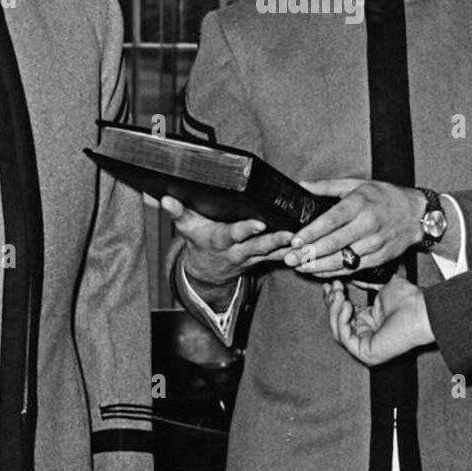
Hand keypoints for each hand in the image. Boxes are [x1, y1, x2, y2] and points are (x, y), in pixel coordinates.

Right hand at [161, 195, 294, 288]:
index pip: (233, 234)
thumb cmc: (199, 241)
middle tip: (289, 234)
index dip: (246, 229)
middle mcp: (236, 250)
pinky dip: (292, 253)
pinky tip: (307, 248)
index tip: (259, 222)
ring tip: (303, 241)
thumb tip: (164, 198)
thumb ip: (178, 212)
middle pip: (257, 246)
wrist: (206, 271)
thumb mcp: (186, 227)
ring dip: (287, 248)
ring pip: (271, 253)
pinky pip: (278, 258)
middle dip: (273, 241)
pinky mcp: (261, 260)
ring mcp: (250, 257)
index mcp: (219, 240)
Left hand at [285, 178, 424, 276]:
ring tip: (300, 267)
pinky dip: (335, 272)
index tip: (295, 240)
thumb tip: (301, 185)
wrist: (416, 214)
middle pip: (335, 243)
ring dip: (319, 266)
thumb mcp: (356, 184)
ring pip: (343, 259)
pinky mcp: (380, 257)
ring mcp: (375, 243)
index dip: (311, 232)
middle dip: (310, 253)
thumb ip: (326, 186)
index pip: (331, 220)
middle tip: (290, 258)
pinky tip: (319, 271)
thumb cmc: (384, 196)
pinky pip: (354, 268)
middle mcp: (368, 224)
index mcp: (360, 203)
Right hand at [324, 274, 433, 365]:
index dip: (334, 300)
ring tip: (340, 295)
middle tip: (333, 288)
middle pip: (337, 323)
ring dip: (335, 310)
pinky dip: (342, 320)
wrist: (421, 311)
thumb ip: (364, 284)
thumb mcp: (381, 288)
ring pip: (337, 331)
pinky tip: (348, 305)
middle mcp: (367, 336)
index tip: (329, 285)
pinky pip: (344, 338)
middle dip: (332, 303)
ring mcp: (366, 347)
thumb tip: (349, 277)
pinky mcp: (365, 353)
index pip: (344, 315)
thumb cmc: (410, 301)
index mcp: (369, 323)